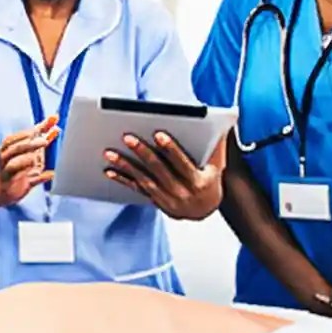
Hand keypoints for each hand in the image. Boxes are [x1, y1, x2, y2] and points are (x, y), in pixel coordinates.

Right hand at [0, 116, 58, 206]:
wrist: (5, 190)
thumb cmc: (20, 166)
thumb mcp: (32, 150)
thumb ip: (42, 135)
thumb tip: (54, 120)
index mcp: (8, 148)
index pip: (18, 137)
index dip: (31, 131)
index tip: (43, 126)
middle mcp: (6, 159)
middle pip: (14, 149)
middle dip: (29, 144)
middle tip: (44, 141)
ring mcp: (10, 173)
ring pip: (13, 165)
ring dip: (25, 160)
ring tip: (36, 158)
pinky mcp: (17, 187)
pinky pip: (28, 183)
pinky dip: (40, 178)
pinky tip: (51, 174)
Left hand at [102, 131, 223, 219]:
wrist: (206, 210)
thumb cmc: (211, 180)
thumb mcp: (218, 164)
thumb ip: (216, 145)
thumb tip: (221, 122)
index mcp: (198, 182)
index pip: (183, 163)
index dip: (171, 149)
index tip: (158, 134)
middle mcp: (182, 193)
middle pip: (159, 170)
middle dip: (142, 153)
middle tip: (127, 137)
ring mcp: (167, 199)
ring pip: (144, 180)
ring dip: (126, 166)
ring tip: (110, 153)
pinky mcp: (156, 201)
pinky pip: (137, 189)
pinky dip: (123, 180)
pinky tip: (110, 171)